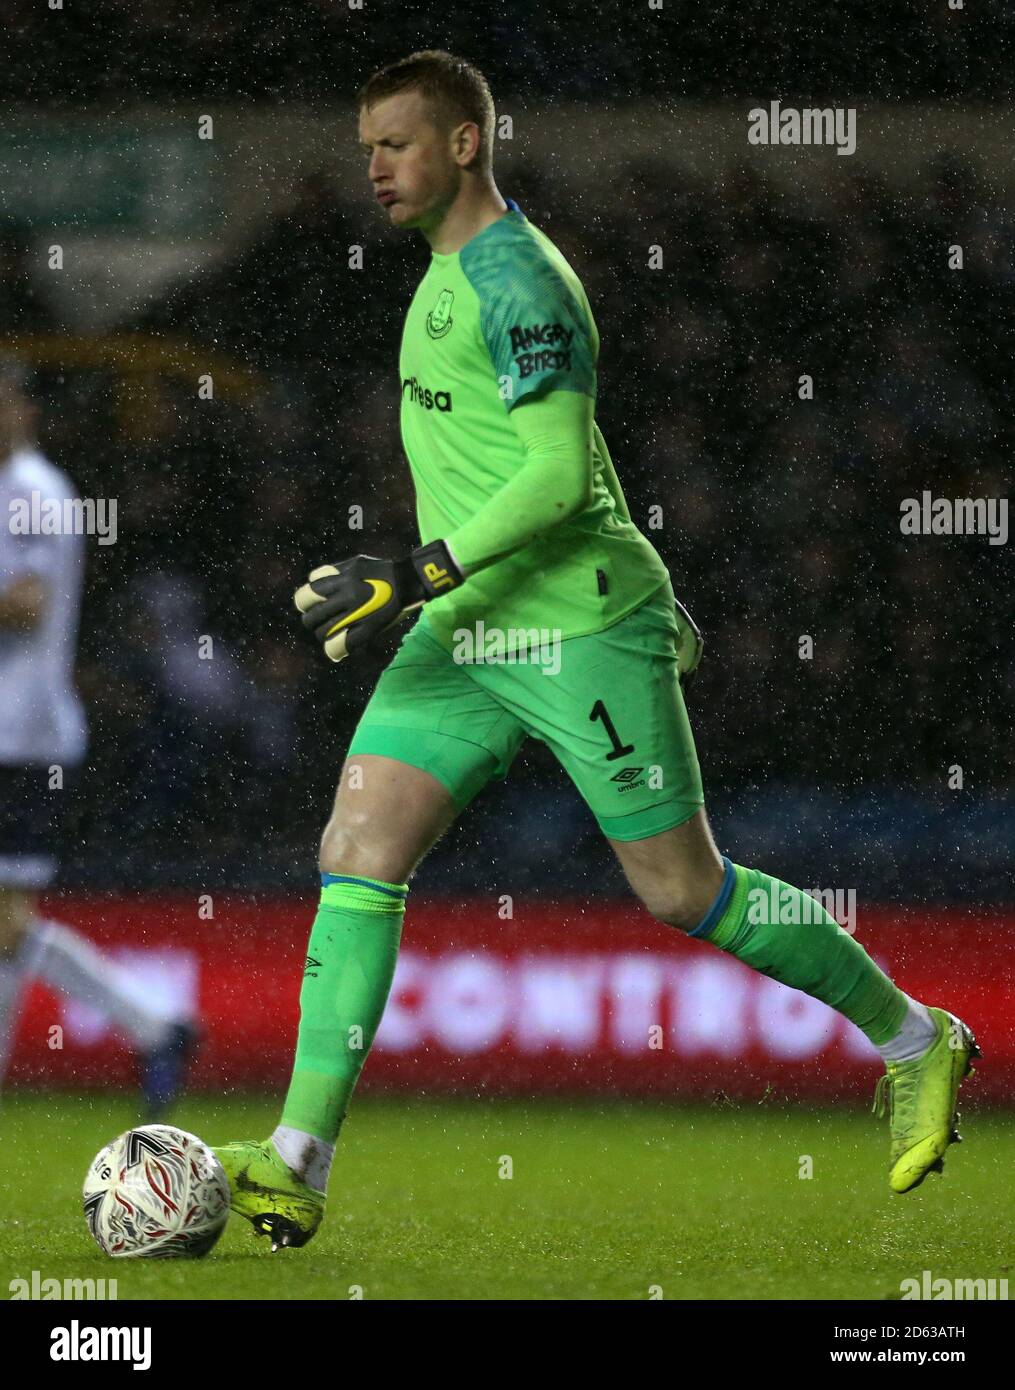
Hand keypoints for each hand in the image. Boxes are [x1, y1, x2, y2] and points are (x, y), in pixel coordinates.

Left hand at [294, 541, 463, 662]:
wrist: (408, 580)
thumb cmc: (382, 570)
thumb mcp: (354, 564)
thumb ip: (334, 573)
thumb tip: (314, 581)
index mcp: (340, 580)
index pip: (306, 595)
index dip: (305, 604)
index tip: (312, 606)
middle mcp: (345, 596)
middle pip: (312, 617)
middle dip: (312, 622)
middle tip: (319, 623)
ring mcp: (357, 614)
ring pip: (324, 633)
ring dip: (324, 636)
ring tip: (330, 635)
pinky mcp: (369, 628)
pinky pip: (344, 644)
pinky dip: (336, 650)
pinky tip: (336, 651)